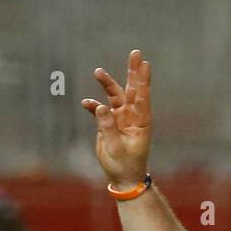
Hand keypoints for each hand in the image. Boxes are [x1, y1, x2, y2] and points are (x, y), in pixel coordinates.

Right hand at [82, 49, 151, 188]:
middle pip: (132, 90)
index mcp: (140, 123)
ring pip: (114, 96)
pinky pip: (100, 110)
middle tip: (136, 53)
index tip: (145, 64)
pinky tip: (85, 103)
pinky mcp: (109, 123)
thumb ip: (108, 127)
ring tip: (98, 72)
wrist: (122, 178)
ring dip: (107, 84)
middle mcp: (132, 117)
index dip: (143, 81)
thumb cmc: (124, 165)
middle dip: (133, 71)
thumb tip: (101, 106)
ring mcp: (120, 118)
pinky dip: (93, 106)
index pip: (142, 98)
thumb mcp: (115, 148)